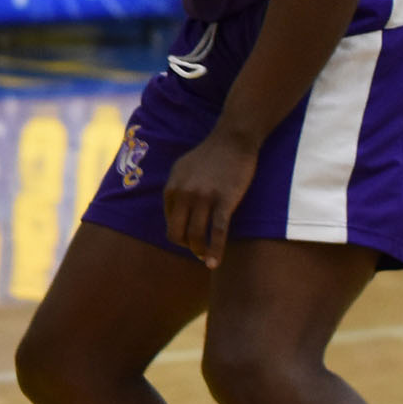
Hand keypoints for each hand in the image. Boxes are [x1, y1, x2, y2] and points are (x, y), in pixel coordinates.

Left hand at [163, 128, 259, 268]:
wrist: (233, 139)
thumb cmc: (209, 155)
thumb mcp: (182, 168)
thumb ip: (175, 189)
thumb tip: (173, 211)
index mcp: (172, 188)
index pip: (169, 221)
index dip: (179, 232)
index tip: (190, 237)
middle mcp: (184, 194)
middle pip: (176, 233)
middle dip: (184, 245)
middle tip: (195, 250)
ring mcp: (204, 198)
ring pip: (196, 236)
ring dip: (199, 251)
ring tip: (205, 257)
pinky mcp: (225, 201)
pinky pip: (218, 233)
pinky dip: (215, 251)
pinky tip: (214, 264)